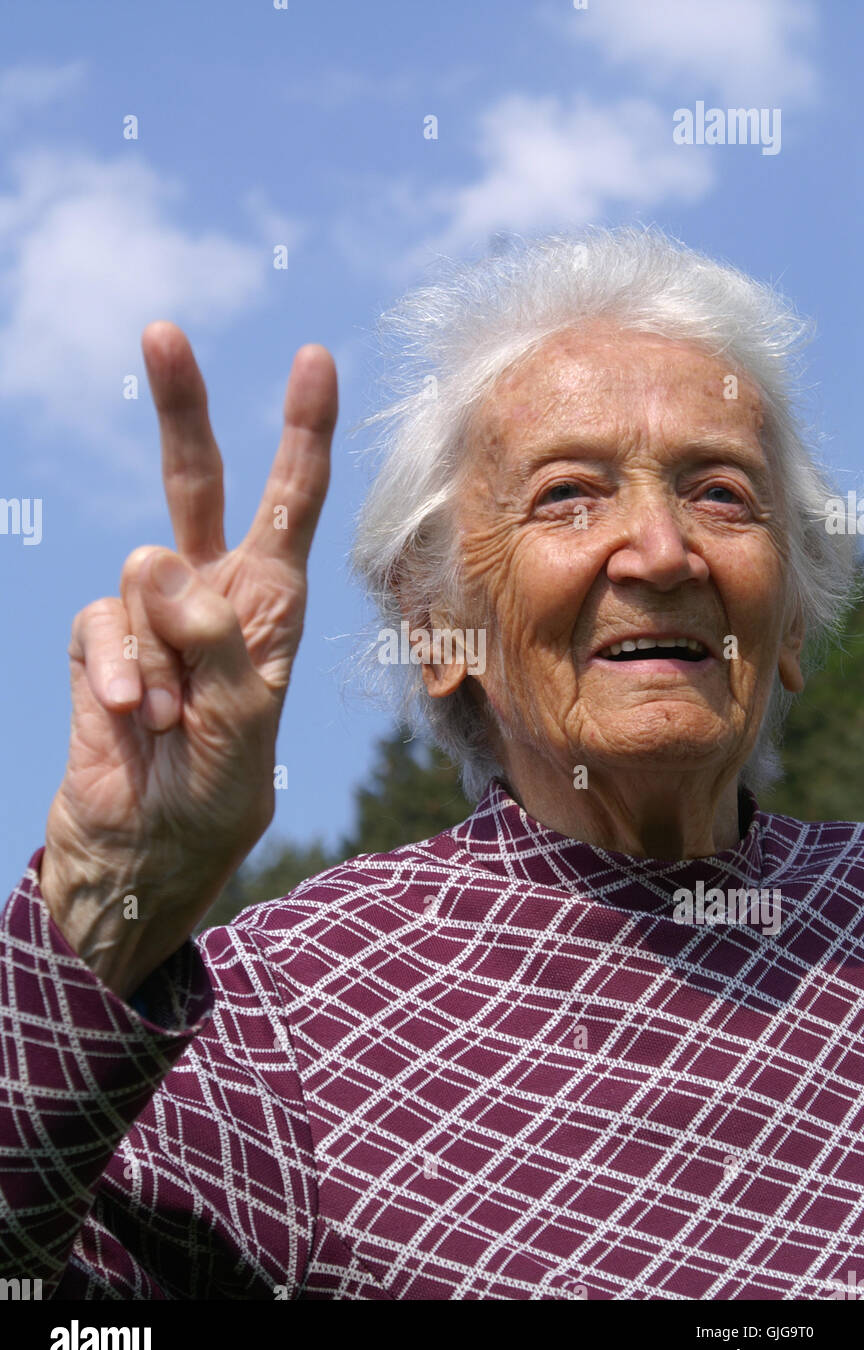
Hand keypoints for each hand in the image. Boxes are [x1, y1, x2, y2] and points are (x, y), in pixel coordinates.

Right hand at [40, 322, 336, 998]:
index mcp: (270, 606)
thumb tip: (152, 558)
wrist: (147, 851)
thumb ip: (211, 635)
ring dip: (161, 654)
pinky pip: (104, 626)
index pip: (290, 504)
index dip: (301, 435)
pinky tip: (137, 719)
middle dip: (181, 411)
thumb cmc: (219, 794)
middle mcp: (212, 597)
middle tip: (162, 333)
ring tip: (175, 719)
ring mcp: (152, 618)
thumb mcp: (244, 720)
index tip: (313, 361)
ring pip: (141, 575)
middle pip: (194, 484)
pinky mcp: (104, 644)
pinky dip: (121, 673)